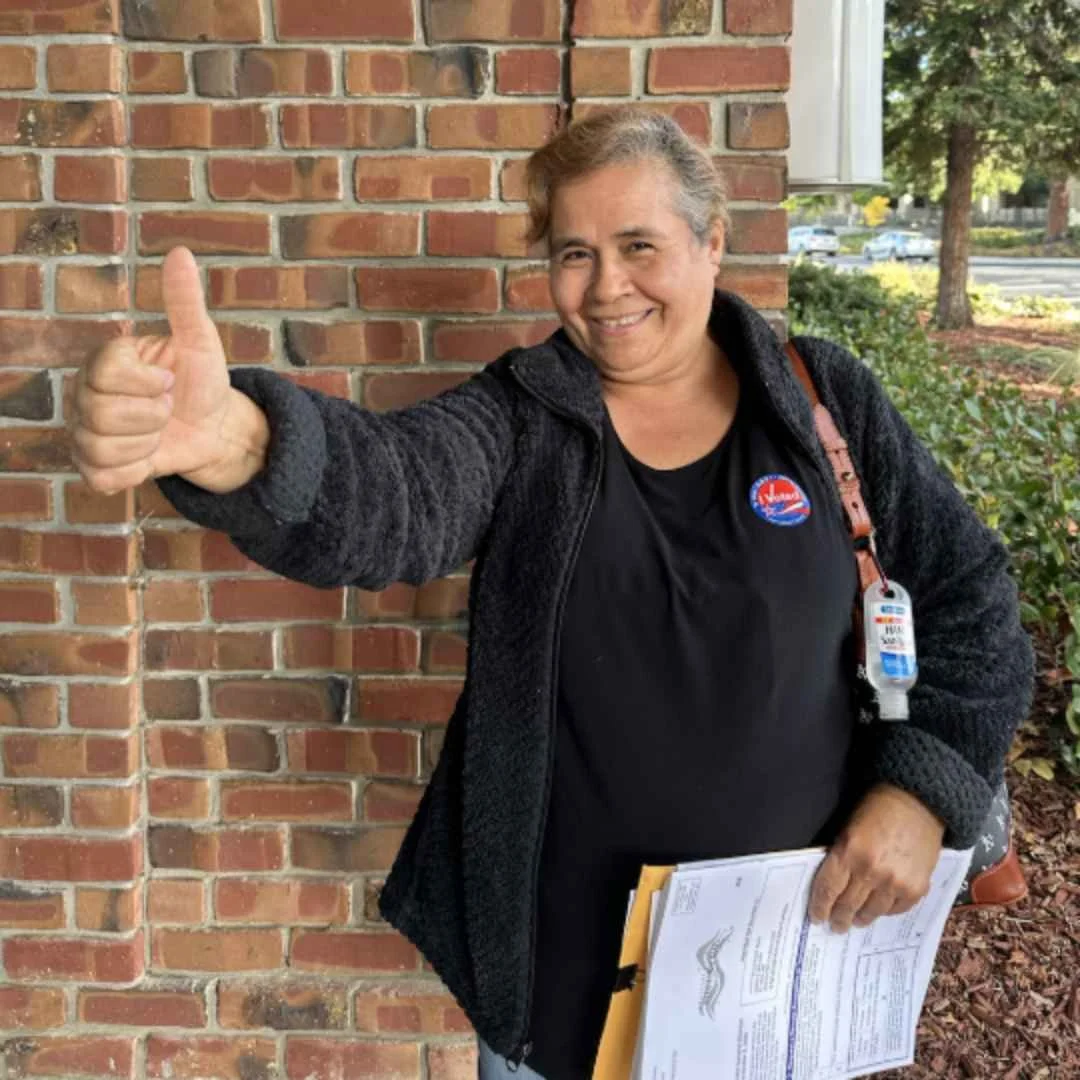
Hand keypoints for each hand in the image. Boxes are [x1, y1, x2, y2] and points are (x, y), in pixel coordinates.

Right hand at [69, 246, 254, 492]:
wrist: (215, 429)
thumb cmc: (203, 383)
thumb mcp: (201, 342)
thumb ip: (185, 302)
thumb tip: (179, 254)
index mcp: (105, 361)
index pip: (105, 371)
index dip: (148, 382)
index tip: (170, 381)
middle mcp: (85, 393)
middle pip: (100, 413)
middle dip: (152, 417)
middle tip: (168, 409)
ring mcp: (86, 430)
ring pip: (100, 447)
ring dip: (145, 444)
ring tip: (159, 432)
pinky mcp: (95, 466)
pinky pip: (102, 477)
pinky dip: (134, 472)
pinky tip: (148, 457)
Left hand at [809, 783, 944, 932]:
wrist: (919, 802)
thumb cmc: (879, 808)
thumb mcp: (848, 828)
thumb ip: (841, 856)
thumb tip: (832, 884)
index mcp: (849, 852)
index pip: (828, 888)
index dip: (820, 906)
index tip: (816, 917)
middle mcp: (871, 871)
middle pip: (848, 904)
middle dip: (838, 918)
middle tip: (835, 926)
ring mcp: (895, 883)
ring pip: (871, 912)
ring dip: (861, 918)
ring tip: (856, 921)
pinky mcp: (916, 889)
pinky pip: (896, 910)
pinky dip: (885, 912)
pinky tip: (879, 911)